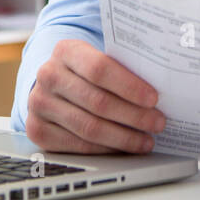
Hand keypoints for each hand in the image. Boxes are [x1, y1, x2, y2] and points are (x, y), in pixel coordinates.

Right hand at [24, 40, 165, 153]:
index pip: (100, 69)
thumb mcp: (98, 57)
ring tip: (146, 140)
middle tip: (158, 122)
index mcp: (66, 50)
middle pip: (98, 102)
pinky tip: (123, 148)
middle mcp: (48, 76)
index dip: (130, 86)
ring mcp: (40, 104)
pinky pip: (78, 146)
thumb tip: (162, 84)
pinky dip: (106, 149)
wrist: (52, 81)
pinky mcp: (38, 129)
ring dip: (124, 137)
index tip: (154, 98)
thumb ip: (122, 65)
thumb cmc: (85, 70)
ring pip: (90, 128)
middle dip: (134, 116)